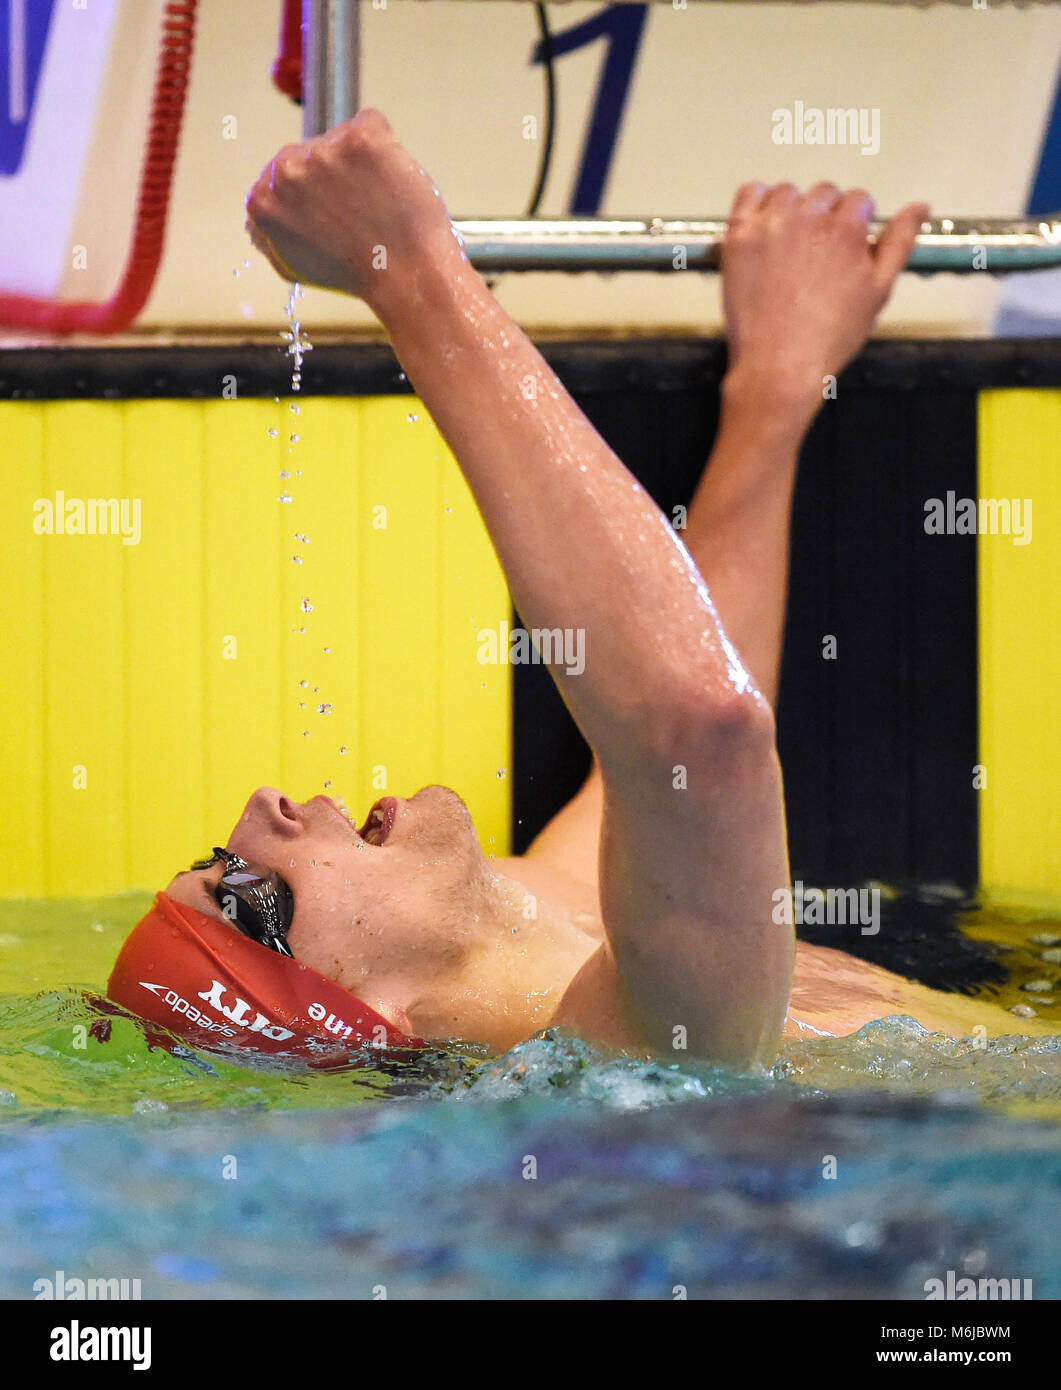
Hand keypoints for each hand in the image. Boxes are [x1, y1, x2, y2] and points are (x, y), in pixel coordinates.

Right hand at [245, 108, 462, 315]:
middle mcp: (285, 170)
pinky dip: (388, 149)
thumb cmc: (358, 276)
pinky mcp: (360, 138)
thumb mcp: (295, 264)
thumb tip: (257, 218)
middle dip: (338, 175)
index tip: (336, 213)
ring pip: (343, 139)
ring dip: (362, 164)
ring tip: (379, 204)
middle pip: (312, 152)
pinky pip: (372, 127)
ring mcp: (323, 151)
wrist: (405, 279)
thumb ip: (271, 234)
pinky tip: (392, 185)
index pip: (284, 173)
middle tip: (361, 212)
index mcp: (262, 199)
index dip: (318, 192)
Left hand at [720, 182, 929, 410]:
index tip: (844, 244)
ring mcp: (770, 224)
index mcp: (846, 228)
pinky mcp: (739, 236)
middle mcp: (809, 218)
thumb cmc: (827, 338)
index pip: (858, 200)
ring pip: (787, 192)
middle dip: (824, 217)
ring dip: (791, 209)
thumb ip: (899, 242)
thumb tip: (920, 207)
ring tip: (789, 246)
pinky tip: (763, 227)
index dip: (854, 223)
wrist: (778, 366)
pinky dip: (756, 202)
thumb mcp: (878, 292)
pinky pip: (749, 194)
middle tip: (815, 253)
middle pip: (823, 194)